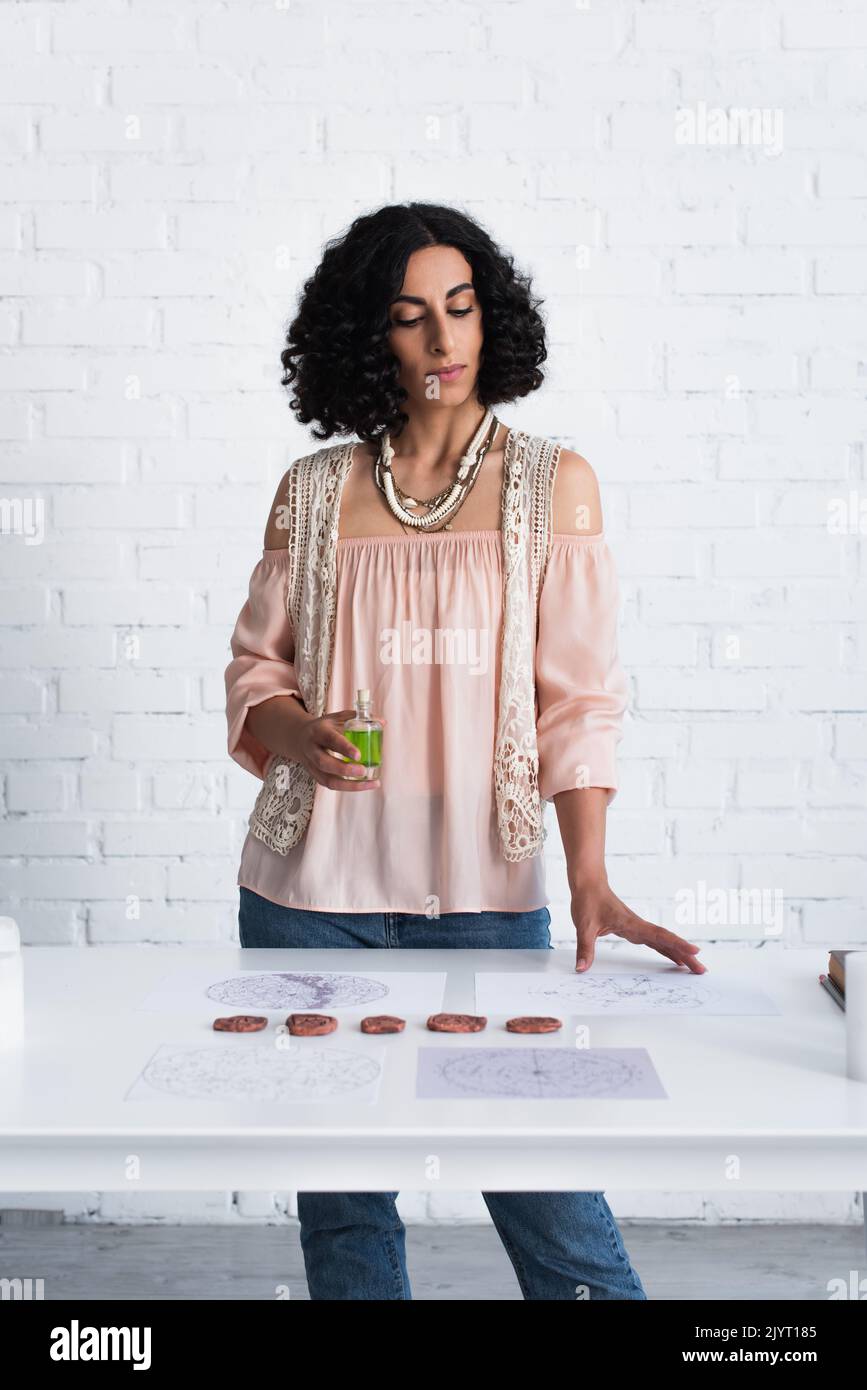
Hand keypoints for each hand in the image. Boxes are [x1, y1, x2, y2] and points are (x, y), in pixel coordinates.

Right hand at [292, 707, 385, 791]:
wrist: (299, 737)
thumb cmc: (323, 728)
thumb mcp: (336, 718)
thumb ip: (358, 719)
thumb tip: (382, 722)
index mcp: (318, 731)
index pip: (331, 740)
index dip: (344, 748)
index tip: (359, 755)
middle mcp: (312, 749)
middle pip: (324, 763)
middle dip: (344, 770)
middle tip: (363, 771)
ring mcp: (312, 765)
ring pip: (327, 779)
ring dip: (349, 785)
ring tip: (370, 783)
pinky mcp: (315, 775)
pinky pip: (330, 785)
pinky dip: (348, 788)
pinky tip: (363, 785)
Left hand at [570, 878, 705, 974]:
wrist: (589, 883)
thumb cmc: (588, 900)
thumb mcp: (583, 926)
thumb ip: (585, 949)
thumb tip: (581, 969)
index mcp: (631, 924)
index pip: (659, 936)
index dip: (677, 945)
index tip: (694, 951)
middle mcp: (638, 926)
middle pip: (667, 941)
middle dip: (685, 955)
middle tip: (701, 970)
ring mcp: (638, 927)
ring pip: (663, 942)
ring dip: (679, 954)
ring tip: (694, 968)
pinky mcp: (634, 929)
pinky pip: (655, 942)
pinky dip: (666, 950)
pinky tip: (674, 959)